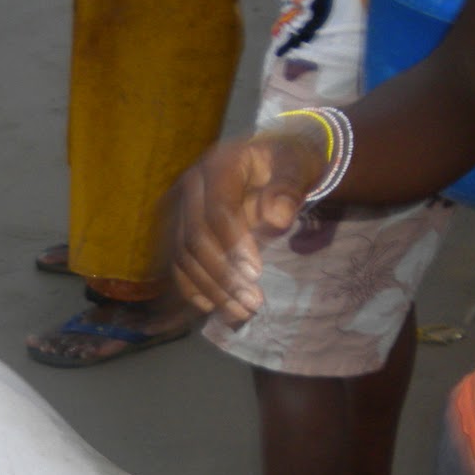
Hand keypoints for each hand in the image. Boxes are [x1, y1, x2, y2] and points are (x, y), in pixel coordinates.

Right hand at [167, 128, 327, 326]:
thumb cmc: (288, 164)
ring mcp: (178, 209)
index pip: (218, 210)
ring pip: (183, 256)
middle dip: (222, 275)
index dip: (234, 243)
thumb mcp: (298, 167)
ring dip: (210, 289)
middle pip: (195, 238)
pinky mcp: (176, 230)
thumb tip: (278, 218)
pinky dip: (193, 289)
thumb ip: (289, 188)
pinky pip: (177, 265)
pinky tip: (214, 307)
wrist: (272, 163)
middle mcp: (190, 186)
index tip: (256, 274)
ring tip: (241, 311)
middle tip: (251, 303)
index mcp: (218, 165)